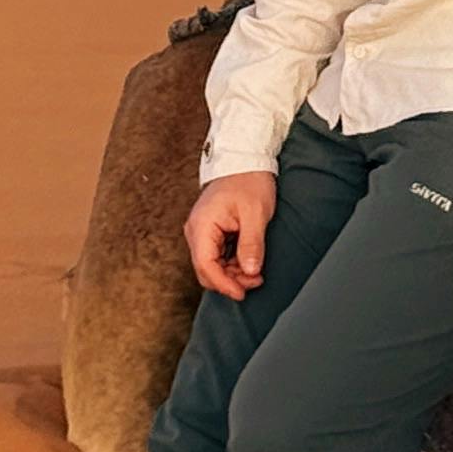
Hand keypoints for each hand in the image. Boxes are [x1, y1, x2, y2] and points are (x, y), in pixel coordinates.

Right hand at [187, 171, 277, 299]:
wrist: (245, 159)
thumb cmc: (248, 180)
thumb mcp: (255, 213)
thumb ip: (251, 244)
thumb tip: (250, 271)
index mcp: (202, 225)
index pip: (206, 266)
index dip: (224, 284)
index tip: (242, 292)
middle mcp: (196, 230)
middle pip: (206, 269)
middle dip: (229, 281)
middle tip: (255, 281)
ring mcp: (202, 231)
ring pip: (212, 265)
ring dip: (232, 273)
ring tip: (256, 272)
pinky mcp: (210, 231)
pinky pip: (217, 256)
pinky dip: (232, 263)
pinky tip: (248, 262)